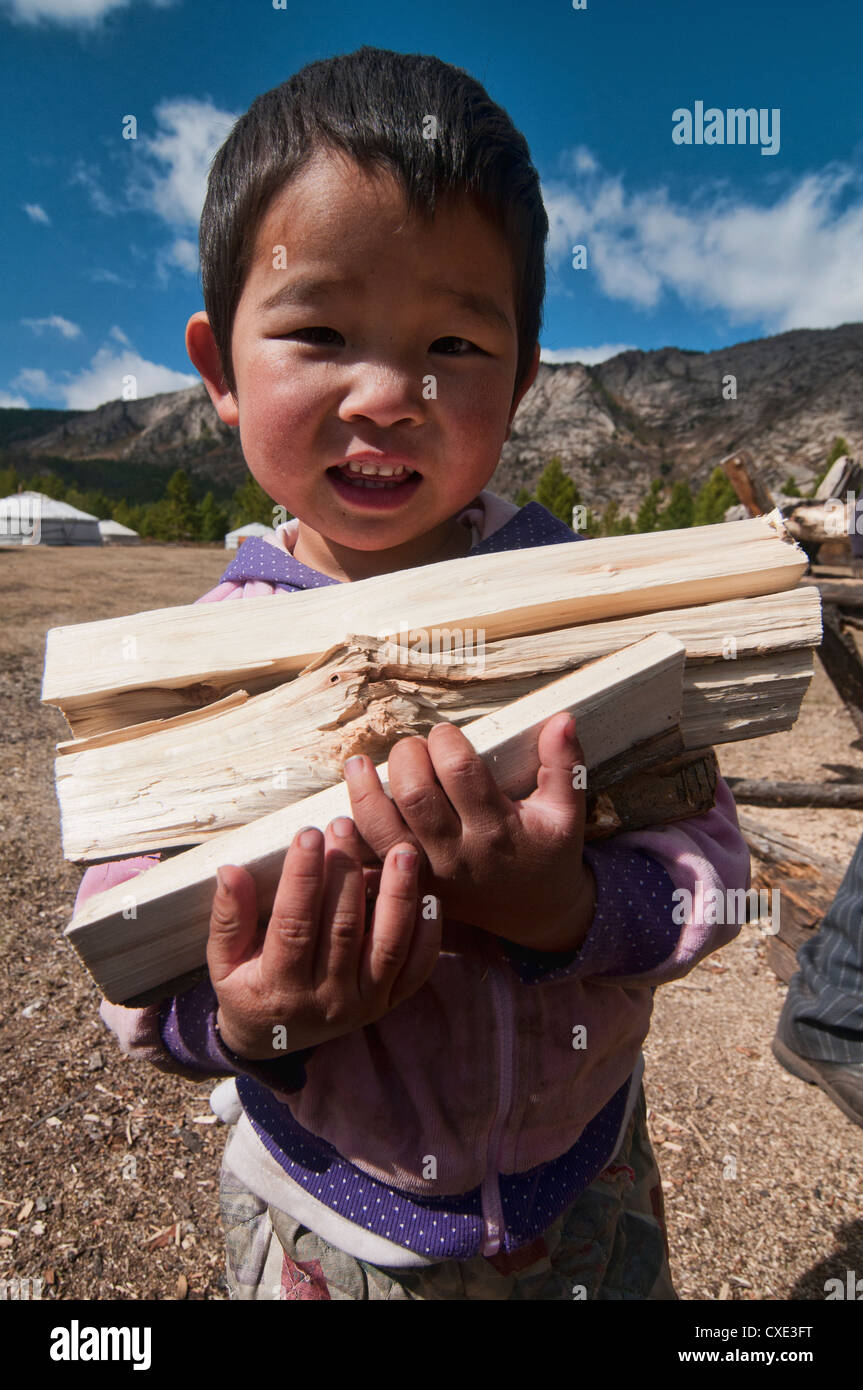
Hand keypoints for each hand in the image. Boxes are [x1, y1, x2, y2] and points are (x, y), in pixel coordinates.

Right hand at [207, 817, 440, 1059]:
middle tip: (346, 825)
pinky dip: (427, 933)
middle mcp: (327, 999)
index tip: (308, 834)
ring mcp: (364, 1003)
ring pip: (387, 946)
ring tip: (402, 851)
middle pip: (343, 928)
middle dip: (346, 872)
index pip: (293, 926)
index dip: (301, 879)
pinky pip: (416, 968)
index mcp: (281, 988)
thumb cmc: (248, 989)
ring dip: (398, 896)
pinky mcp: (389, 1002)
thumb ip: (228, 918)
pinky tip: (430, 895)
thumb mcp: (224, 962)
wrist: (276, 1041)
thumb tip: (229, 870)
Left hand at [343, 712, 595, 952]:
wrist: (536, 913)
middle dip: (406, 757)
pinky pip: (368, 861)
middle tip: (413, 748)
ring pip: (381, 829)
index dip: (445, 740)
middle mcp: (459, 854)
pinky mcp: (410, 887)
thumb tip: (562, 720)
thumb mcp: (567, 813)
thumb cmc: (548, 853)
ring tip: (359, 764)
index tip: (445, 733)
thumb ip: (565, 765)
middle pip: (415, 796)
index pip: (461, 772)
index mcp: (497, 829)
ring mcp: (429, 874)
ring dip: (363, 791)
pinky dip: (350, 837)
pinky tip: (342, 813)